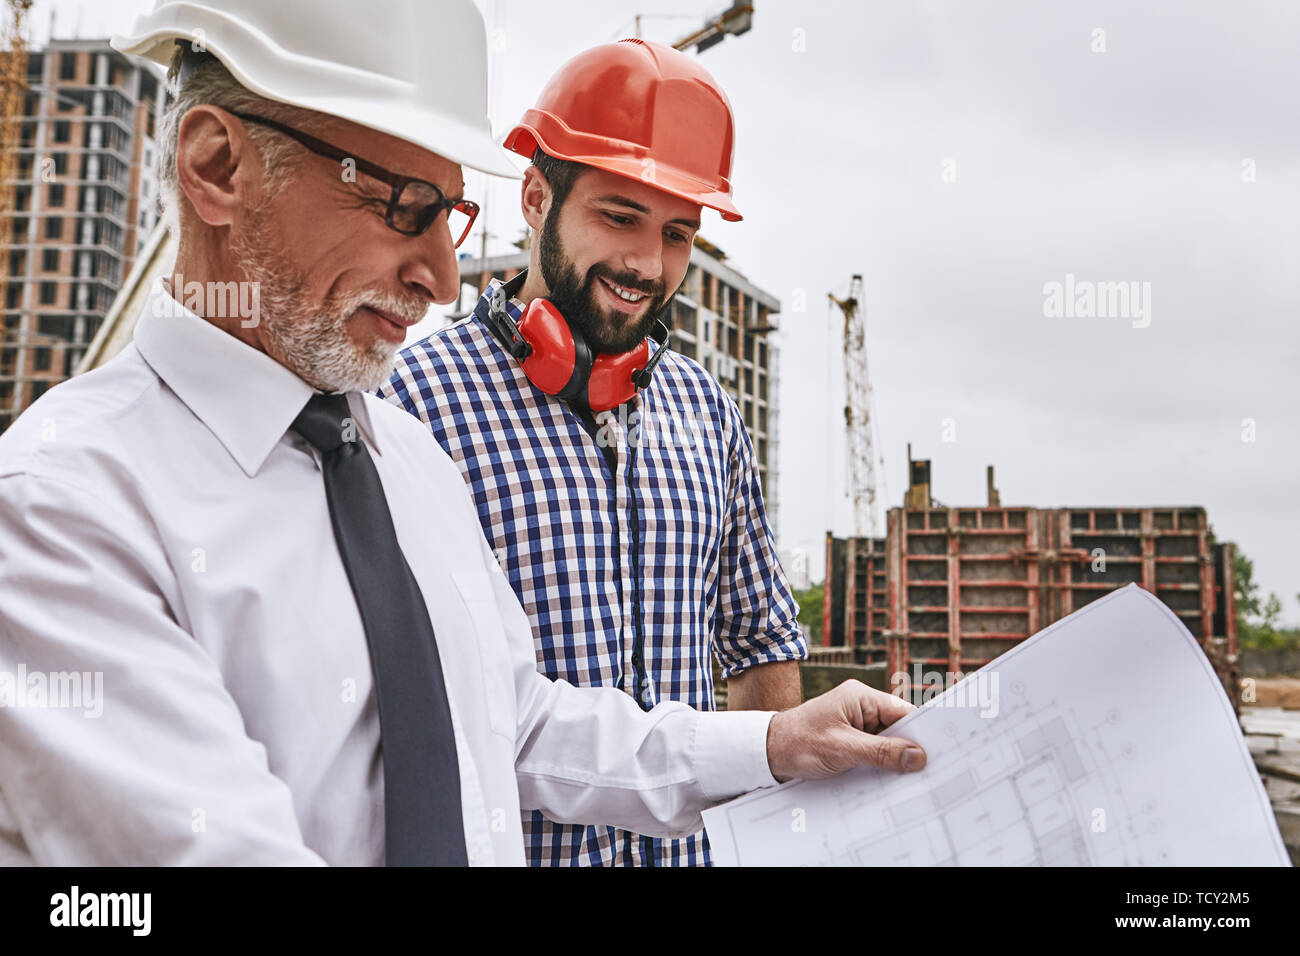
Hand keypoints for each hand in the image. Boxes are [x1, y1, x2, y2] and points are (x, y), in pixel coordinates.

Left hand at [765, 680, 925, 781]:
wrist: (768, 752)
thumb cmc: (800, 743)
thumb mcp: (843, 750)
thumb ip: (881, 752)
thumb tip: (918, 756)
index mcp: (861, 697)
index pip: (902, 713)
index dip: (923, 732)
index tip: (943, 751)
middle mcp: (861, 706)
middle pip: (898, 728)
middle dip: (910, 749)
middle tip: (931, 772)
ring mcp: (856, 723)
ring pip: (888, 742)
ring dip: (895, 760)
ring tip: (913, 780)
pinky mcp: (850, 739)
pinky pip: (875, 751)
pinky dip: (882, 765)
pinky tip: (890, 781)